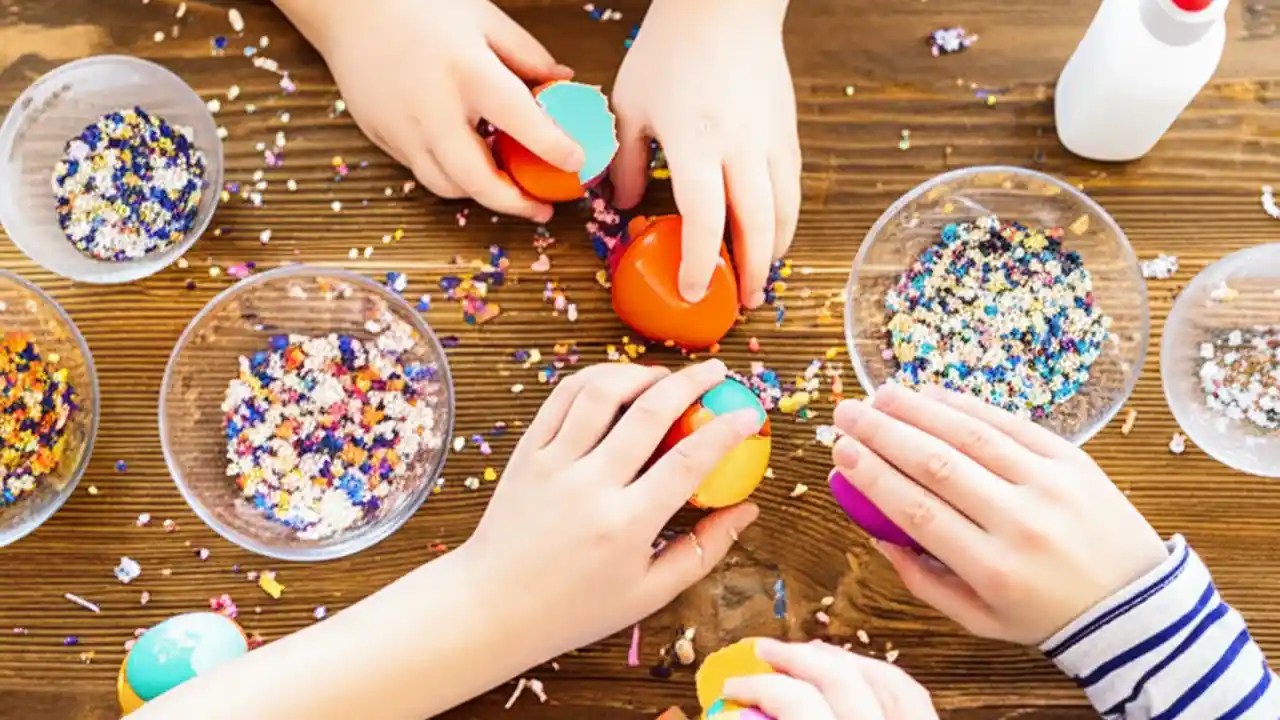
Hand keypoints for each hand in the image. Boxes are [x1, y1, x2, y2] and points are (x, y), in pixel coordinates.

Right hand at [284, 0, 582, 221]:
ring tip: (509, 189)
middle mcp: (432, 109)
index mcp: (466, 71)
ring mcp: (402, 128)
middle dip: (514, 203)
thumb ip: (526, 54)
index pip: (520, 121)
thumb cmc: (419, 4)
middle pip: (477, 179)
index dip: (553, 148)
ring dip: (482, 194)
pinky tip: (471, 165)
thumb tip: (564, 81)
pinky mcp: (382, 137)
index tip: (576, 164)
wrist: (347, 5)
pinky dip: (452, 175)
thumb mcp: (483, 17)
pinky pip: (423, 169)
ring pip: (447, 185)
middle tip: (542, 208)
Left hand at [464, 360, 763, 658]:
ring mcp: (553, 464)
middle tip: (717, 372)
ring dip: (641, 373)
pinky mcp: (527, 453)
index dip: (726, 431)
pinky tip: (619, 380)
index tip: (750, 413)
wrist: (493, 607)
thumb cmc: (575, 608)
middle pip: (649, 412)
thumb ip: (703, 550)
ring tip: (667, 376)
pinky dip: (595, 378)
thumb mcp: (648, 594)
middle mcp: (590, 486)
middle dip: (692, 383)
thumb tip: (748, 510)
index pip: (688, 461)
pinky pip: (562, 398)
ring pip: (601, 392)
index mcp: (626, 525)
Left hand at [610, 0, 799, 308]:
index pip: (704, 216)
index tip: (692, 291)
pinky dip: (784, 220)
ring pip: (784, 210)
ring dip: (774, 252)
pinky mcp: (788, 132)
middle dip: (750, 272)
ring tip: (759, 278)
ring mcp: (771, 139)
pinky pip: (792, 188)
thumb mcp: (631, 104)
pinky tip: (771, 236)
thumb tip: (629, 206)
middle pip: (756, 224)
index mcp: (695, 141)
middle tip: (741, 304)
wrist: (724, 6)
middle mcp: (740, 146)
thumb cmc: (670, 51)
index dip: (700, 261)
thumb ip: (627, 160)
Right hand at [721, 639, 937, 718]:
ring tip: (810, 652)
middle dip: (797, 658)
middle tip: (763, 651)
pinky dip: (884, 677)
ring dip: (843, 658)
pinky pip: (914, 699)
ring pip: (886, 680)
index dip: (759, 687)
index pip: (798, 704)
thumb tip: (738, 715)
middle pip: (841, 680)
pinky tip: (860, 674)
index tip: (732, 687)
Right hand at [831, 384, 1168, 644]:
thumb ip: (921, 579)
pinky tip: (933, 395)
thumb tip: (875, 532)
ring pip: (971, 435)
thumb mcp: (979, 617)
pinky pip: (1010, 424)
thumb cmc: (1048, 615)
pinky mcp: (1073, 461)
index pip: (917, 511)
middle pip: (936, 464)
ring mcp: (1050, 486)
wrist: (1137, 607)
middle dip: (882, 433)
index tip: (841, 453)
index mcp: (993, 567)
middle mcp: (1020, 522)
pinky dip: (966, 406)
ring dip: (918, 409)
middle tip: (846, 413)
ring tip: (880, 394)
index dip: (873, 477)